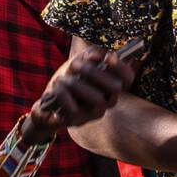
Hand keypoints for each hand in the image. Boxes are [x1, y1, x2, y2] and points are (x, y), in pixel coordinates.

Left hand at [22, 44, 137, 143]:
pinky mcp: (78, 121)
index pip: (128, 78)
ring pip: (97, 99)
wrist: (48, 101)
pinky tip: (57, 89)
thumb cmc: (69, 79)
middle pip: (116, 87)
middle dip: (95, 73)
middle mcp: (108, 101)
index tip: (109, 56)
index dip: (122, 67)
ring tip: (62, 78)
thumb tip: (96, 57)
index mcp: (111, 85)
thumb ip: (90, 55)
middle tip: (75, 65)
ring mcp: (95, 112)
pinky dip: (63, 95)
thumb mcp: (79, 61)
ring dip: (76, 84)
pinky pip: (74, 109)